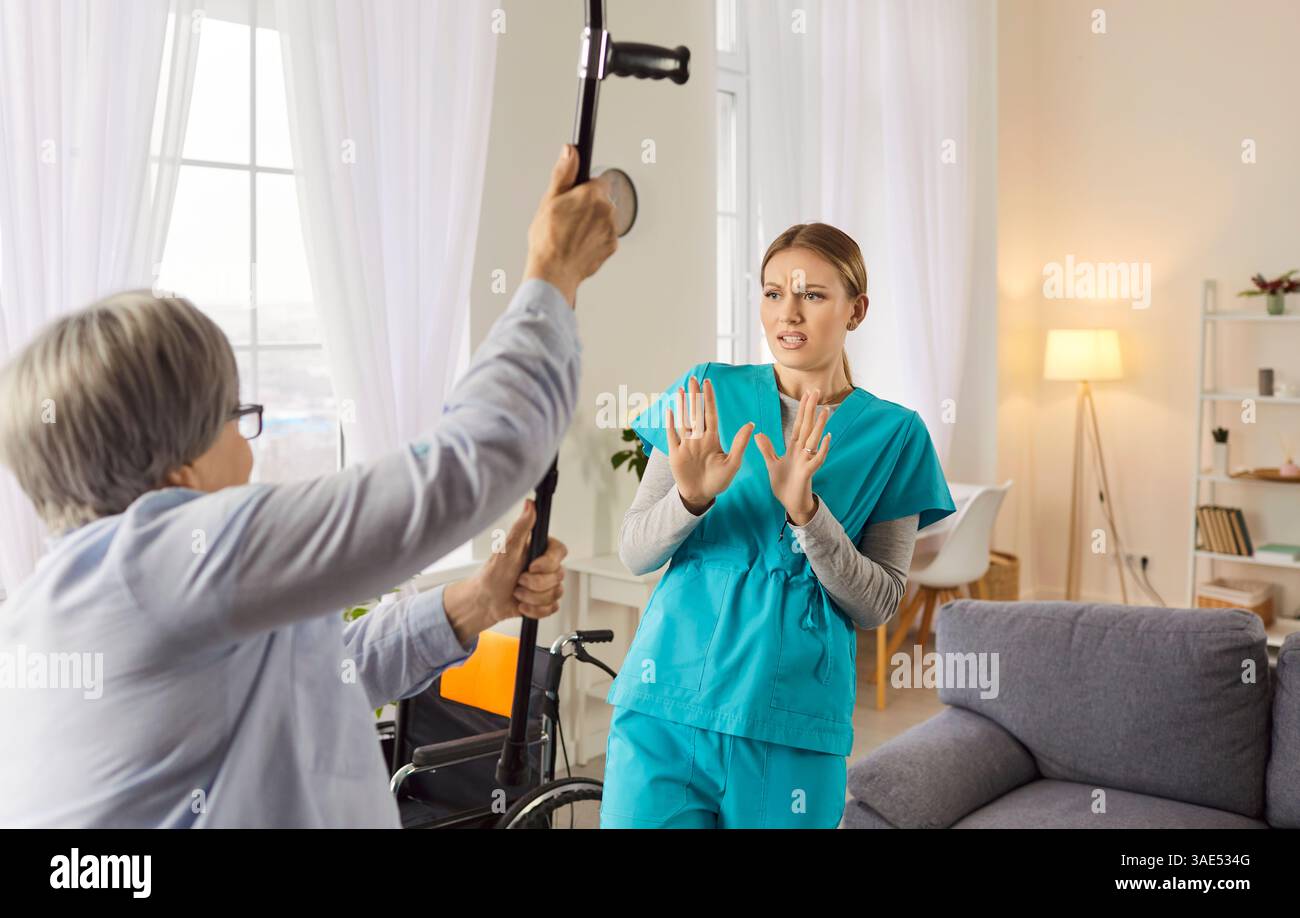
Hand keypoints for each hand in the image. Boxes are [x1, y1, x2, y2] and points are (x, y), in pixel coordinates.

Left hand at [445, 499, 568, 646]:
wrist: (484, 601)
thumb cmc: (492, 574)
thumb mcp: (506, 548)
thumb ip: (522, 526)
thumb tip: (530, 505)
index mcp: (539, 550)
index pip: (561, 552)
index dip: (548, 563)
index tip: (532, 566)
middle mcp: (545, 566)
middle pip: (558, 576)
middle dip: (535, 584)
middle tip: (518, 580)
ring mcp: (546, 585)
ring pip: (555, 594)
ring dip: (532, 597)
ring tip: (517, 592)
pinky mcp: (544, 601)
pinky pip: (552, 608)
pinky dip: (534, 609)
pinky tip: (522, 603)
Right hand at [522, 144, 617, 305]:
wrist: (554, 271)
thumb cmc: (548, 239)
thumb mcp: (550, 200)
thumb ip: (564, 173)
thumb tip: (570, 151)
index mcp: (592, 194)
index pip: (595, 182)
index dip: (582, 190)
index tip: (573, 199)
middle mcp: (607, 210)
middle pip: (600, 201)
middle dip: (587, 207)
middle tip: (568, 220)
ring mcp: (611, 229)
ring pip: (603, 219)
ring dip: (592, 224)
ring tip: (571, 235)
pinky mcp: (612, 246)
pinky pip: (605, 237)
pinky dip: (595, 239)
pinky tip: (578, 245)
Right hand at [666, 375, 753, 512]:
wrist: (701, 495)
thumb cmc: (718, 481)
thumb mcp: (733, 463)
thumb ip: (740, 443)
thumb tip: (751, 424)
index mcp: (712, 439)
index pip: (710, 414)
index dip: (709, 399)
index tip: (708, 383)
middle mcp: (698, 439)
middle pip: (696, 413)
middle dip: (695, 396)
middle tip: (693, 378)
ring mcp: (686, 445)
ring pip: (683, 420)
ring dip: (682, 405)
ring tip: (682, 390)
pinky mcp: (675, 453)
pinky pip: (672, 435)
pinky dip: (670, 423)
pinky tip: (670, 410)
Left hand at [754, 387, 830, 524]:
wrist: (790, 504)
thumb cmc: (784, 485)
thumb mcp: (772, 464)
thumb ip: (767, 449)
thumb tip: (758, 434)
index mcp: (794, 448)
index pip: (799, 425)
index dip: (802, 409)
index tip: (806, 394)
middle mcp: (802, 452)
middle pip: (808, 427)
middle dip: (811, 409)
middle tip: (817, 391)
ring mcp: (806, 461)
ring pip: (814, 440)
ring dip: (820, 425)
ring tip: (825, 410)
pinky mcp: (808, 472)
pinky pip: (817, 459)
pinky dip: (823, 449)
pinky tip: (828, 438)